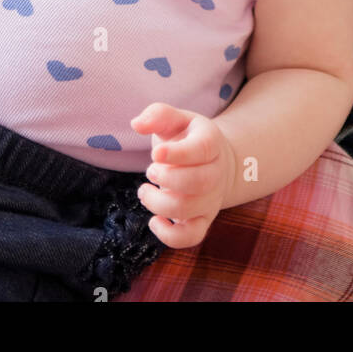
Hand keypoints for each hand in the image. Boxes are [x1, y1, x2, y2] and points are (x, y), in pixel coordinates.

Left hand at [130, 101, 236, 248]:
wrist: (210, 161)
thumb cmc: (186, 137)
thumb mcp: (175, 119)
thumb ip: (158, 115)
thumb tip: (136, 124)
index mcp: (211, 142)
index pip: (202, 149)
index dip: (177, 153)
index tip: (156, 153)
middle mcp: (216, 172)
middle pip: (198, 182)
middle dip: (168, 178)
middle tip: (151, 169)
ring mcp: (211, 199)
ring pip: (188, 210)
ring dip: (158, 203)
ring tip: (145, 190)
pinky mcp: (203, 220)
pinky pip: (191, 237)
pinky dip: (169, 236)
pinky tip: (155, 220)